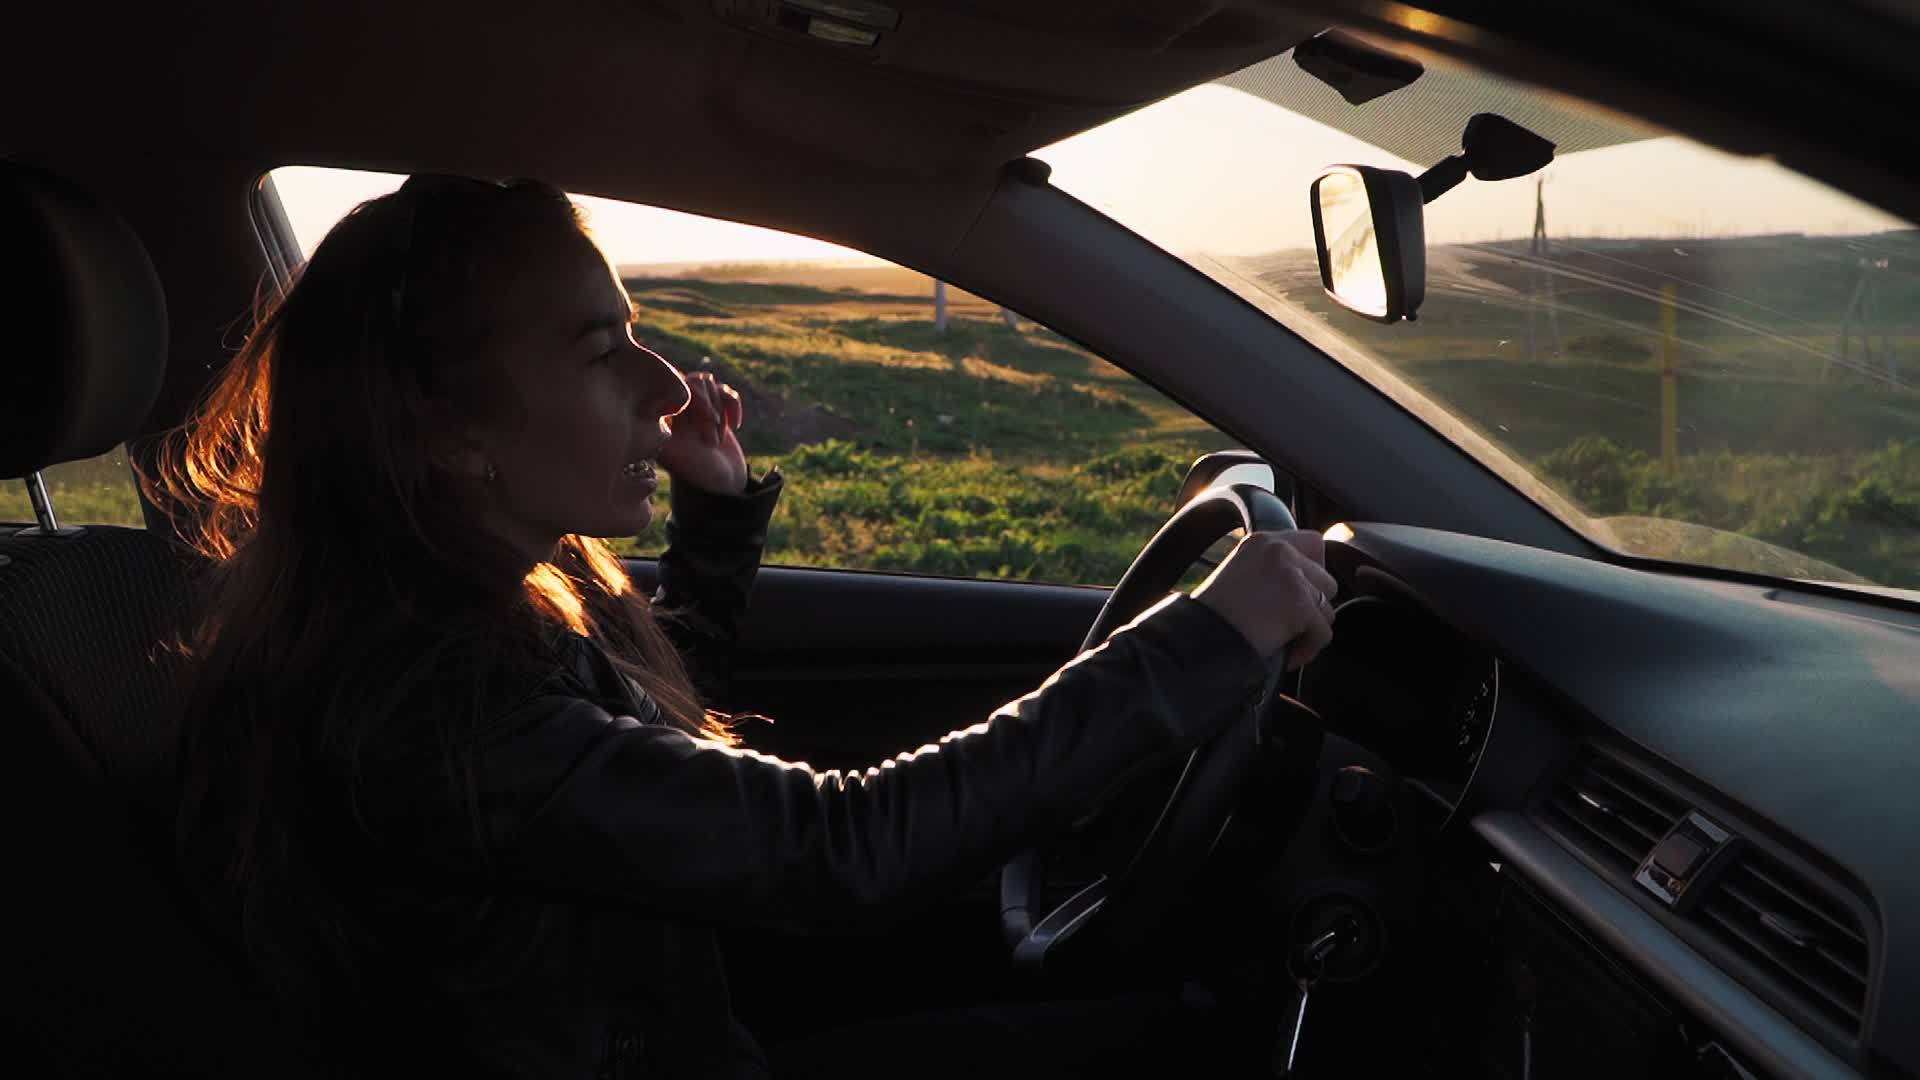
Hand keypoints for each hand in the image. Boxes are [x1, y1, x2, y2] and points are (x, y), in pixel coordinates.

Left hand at [659, 369, 747, 494]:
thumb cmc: (699, 476)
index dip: (693, 404)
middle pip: (690, 381)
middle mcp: (674, 410)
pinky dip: (733, 405)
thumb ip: (662, 432)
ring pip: (705, 381)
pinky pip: (724, 389)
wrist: (724, 488)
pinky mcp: (714, 408)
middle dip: (709, 409)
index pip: (672, 387)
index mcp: (660, 417)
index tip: (703, 438)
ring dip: (719, 408)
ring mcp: (694, 408)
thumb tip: (658, 405)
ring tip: (719, 438)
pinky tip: (736, 426)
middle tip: (712, 442)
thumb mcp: (675, 456)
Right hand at [1190, 530, 1337, 668]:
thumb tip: (1309, 585)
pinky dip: (1308, 649)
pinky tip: (1286, 655)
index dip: (1314, 570)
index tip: (1302, 593)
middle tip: (1287, 624)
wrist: (1199, 639)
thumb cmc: (1214, 618)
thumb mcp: (1241, 575)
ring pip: (1327, 608)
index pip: (1313, 542)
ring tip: (1283, 641)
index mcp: (1263, 541)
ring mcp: (1292, 576)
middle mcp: (1279, 551)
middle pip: (1326, 580)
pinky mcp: (1301, 604)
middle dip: (1312, 606)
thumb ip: (1273, 570)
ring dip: (1309, 629)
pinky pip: (1323, 633)